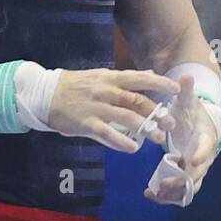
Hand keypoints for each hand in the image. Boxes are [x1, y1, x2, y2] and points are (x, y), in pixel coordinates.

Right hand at [46, 67, 178, 153]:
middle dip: (156, 112)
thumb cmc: (75, 85)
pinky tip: (133, 148)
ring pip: (126, 117)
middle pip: (137, 100)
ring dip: (144, 128)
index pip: (140, 79)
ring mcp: (97, 107)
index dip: (160, 83)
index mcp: (111, 78)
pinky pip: (107, 133)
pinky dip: (121, 141)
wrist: (44, 93)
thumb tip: (151, 73)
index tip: (177, 90)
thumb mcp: (101, 75)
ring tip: (157, 138)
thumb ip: (126, 78)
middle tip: (171, 123)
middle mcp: (106, 90)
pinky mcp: (86, 122)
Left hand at [144, 74, 219, 204]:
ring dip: (172, 193)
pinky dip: (166, 196)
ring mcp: (195, 170)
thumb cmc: (192, 114)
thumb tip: (187, 75)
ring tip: (154, 193)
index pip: (206, 149)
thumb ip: (187, 92)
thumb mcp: (189, 102)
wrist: (198, 127)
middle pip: (197, 175)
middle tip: (165, 182)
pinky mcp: (185, 177)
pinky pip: (178, 191)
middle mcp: (203, 158)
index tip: (190, 161)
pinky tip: (150, 194)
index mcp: (206, 139)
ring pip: (188, 188)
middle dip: (182, 180)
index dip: (200, 156)